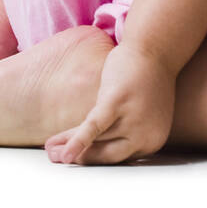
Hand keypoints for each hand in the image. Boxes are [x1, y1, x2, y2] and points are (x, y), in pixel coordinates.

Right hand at [45, 41, 175, 164]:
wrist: (157, 48)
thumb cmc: (145, 81)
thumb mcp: (140, 114)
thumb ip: (121, 133)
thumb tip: (92, 149)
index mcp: (152, 141)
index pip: (116, 158)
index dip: (90, 158)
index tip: (72, 159)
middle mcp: (146, 135)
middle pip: (104, 155)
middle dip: (78, 159)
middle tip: (56, 158)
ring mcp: (133, 118)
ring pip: (94, 140)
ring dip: (67, 144)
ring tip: (50, 147)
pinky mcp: (118, 101)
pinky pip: (94, 126)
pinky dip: (78, 140)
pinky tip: (66, 153)